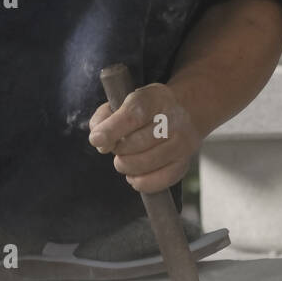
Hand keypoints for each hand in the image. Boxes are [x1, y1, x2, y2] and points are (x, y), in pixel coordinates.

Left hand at [87, 82, 201, 192]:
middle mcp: (172, 121)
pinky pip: (157, 182)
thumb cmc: (146, 108)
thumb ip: (104, 117)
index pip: (131, 117)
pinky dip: (140, 182)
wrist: (184, 110)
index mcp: (154, 99)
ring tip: (125, 158)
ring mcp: (181, 143)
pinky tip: (135, 174)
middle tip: (118, 145)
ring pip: (144, 164)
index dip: (111, 131)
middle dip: (118, 149)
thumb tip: (98, 141)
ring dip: (126, 165)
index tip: (96, 140)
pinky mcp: (183, 163)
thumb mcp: (124, 101)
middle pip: (135, 144)